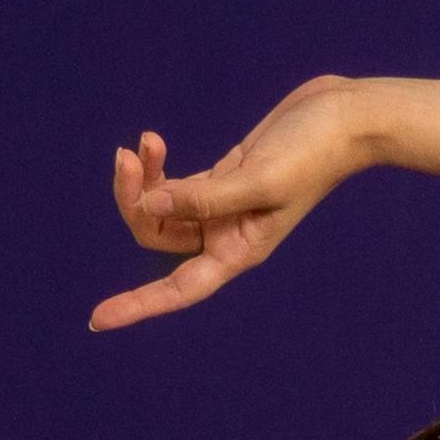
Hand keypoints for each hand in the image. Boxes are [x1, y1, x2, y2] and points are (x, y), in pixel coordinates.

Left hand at [88, 77, 363, 330]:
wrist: (343, 119)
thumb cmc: (312, 153)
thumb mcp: (256, 179)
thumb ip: (202, 197)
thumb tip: (149, 206)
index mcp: (238, 252)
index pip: (178, 289)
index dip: (137, 305)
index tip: (96, 320)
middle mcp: (226, 237)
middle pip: (156, 237)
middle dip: (133, 200)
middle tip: (127, 156)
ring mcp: (221, 209)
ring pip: (159, 209)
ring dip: (142, 179)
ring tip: (141, 144)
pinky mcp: (221, 179)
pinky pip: (172, 185)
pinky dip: (157, 166)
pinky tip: (152, 141)